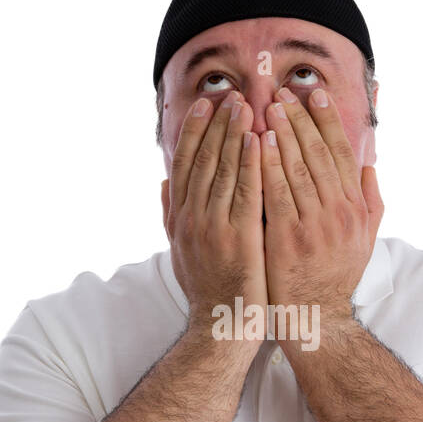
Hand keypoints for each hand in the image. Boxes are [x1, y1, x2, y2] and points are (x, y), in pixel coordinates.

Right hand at [162, 92, 265, 345]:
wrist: (221, 327)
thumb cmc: (208, 290)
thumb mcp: (180, 251)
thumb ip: (170, 215)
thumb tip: (163, 183)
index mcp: (179, 218)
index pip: (185, 163)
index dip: (196, 131)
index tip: (207, 105)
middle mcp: (192, 219)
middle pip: (203, 160)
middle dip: (218, 124)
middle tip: (233, 94)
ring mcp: (213, 228)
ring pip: (223, 170)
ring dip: (235, 134)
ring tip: (248, 106)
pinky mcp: (238, 239)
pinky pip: (245, 193)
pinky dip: (251, 163)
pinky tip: (259, 140)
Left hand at [261, 86, 383, 347]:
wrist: (317, 320)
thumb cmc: (335, 279)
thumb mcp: (365, 240)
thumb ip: (371, 201)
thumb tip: (370, 166)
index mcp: (355, 208)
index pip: (343, 154)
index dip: (328, 122)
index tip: (315, 96)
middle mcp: (339, 213)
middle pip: (320, 154)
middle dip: (301, 119)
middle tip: (284, 92)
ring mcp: (315, 226)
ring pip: (299, 168)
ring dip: (284, 134)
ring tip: (269, 107)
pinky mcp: (288, 239)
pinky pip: (277, 195)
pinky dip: (269, 166)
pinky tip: (259, 144)